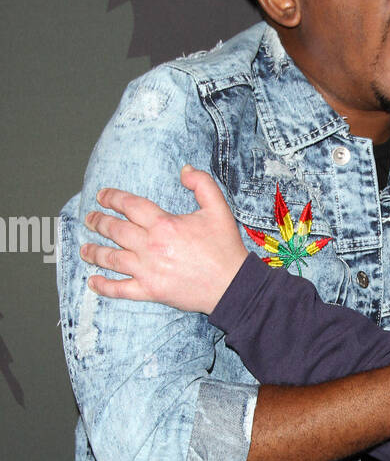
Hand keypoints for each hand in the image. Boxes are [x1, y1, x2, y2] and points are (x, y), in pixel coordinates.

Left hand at [80, 166, 247, 312]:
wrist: (233, 285)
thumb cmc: (225, 248)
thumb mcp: (219, 209)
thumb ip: (201, 184)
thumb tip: (184, 170)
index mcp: (164, 224)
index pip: (130, 206)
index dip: (113, 198)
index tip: (102, 196)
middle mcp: (150, 246)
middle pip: (116, 230)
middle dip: (99, 222)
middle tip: (89, 219)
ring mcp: (147, 270)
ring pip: (112, 258)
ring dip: (94, 252)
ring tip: (84, 249)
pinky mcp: (150, 290)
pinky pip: (120, 288)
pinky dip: (104, 286)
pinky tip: (92, 282)